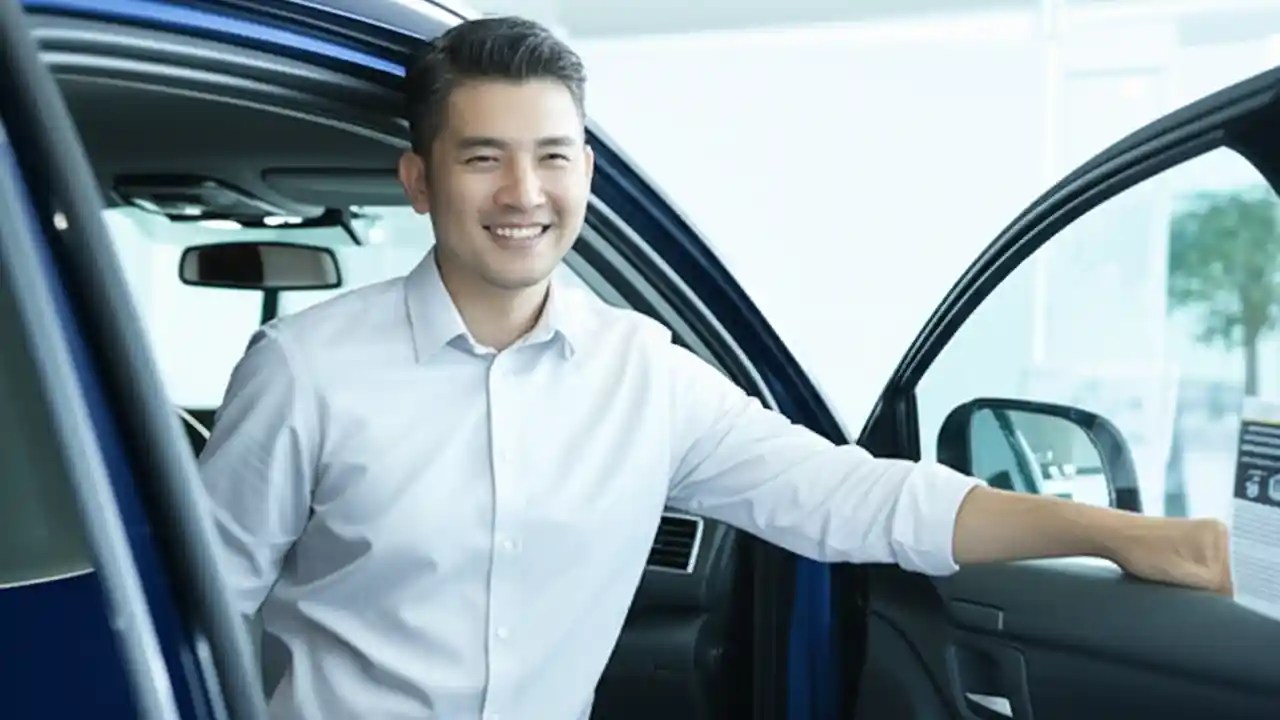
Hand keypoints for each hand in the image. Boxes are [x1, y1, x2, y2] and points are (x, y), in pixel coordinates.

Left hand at [1110, 516, 1232, 595]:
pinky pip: (1195, 569)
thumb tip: (1231, 604)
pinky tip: (1173, 581)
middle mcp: (1213, 531)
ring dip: (1196, 586)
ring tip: (1177, 586)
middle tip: (1188, 597)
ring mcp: (1197, 536)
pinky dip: (1187, 579)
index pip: (1233, 577)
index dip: (1220, 596)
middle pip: (1222, 575)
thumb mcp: (1188, 576)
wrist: (1111, 536)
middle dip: (1208, 590)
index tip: (1206, 605)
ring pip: (1208, 574)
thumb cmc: (1144, 553)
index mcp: (1219, 532)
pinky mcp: (1182, 543)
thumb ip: (1216, 588)